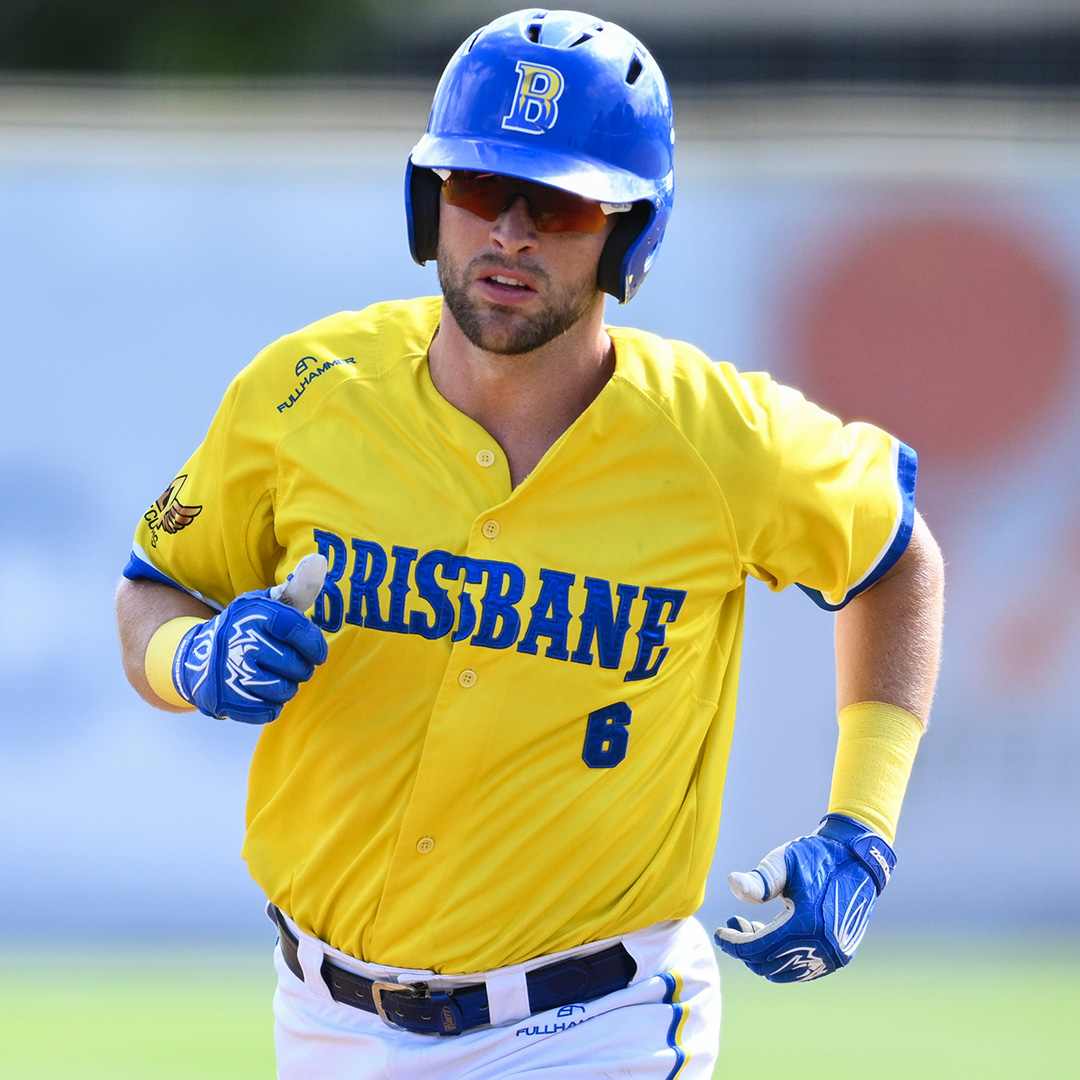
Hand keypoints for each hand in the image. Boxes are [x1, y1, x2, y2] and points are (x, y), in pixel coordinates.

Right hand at [173, 554, 328, 723]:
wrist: (197, 657)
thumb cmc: (248, 629)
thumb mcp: (269, 605)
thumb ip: (298, 588)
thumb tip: (320, 560)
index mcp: (253, 614)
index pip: (297, 628)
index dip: (314, 644)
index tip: (317, 652)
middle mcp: (238, 640)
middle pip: (296, 665)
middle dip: (301, 669)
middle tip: (292, 665)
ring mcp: (228, 671)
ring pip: (283, 690)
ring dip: (287, 688)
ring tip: (277, 678)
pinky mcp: (223, 699)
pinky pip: (267, 711)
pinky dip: (271, 705)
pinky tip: (262, 693)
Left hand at [713, 814, 895, 981]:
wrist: (858, 860)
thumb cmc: (816, 856)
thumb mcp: (784, 862)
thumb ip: (758, 880)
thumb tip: (731, 884)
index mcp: (808, 925)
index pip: (758, 949)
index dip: (734, 944)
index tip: (718, 932)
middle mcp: (823, 948)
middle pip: (768, 965)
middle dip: (745, 948)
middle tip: (733, 923)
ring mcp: (833, 956)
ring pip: (784, 971)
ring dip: (762, 955)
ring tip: (750, 926)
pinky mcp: (838, 956)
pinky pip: (801, 969)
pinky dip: (781, 958)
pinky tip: (771, 933)